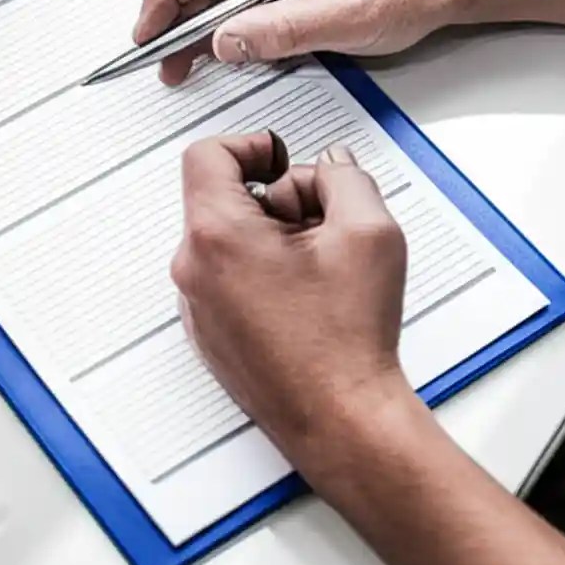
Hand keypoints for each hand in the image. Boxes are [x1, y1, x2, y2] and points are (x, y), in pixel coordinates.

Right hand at [135, 0, 460, 83]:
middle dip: (174, 17)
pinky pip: (235, 3)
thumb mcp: (350, 15)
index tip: (149, 30)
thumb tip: (228, 42)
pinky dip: (218, 30)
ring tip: (179, 65)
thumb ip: (287, 29)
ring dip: (194, 28)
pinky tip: (210, 54)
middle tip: (160, 58)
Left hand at [171, 131, 412, 470]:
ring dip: (273, 238)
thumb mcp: (369, 231)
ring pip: (229, 242)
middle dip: (278, 200)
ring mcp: (199, 307)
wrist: (339, 418)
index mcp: (217, 236)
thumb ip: (347, 177)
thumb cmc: (346, 341)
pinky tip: (308, 299)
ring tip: (322, 268)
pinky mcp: (212, 334)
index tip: (283, 161)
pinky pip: (229, 281)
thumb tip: (332, 166)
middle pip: (223, 200)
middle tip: (325, 223)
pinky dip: (264, 274)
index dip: (253, 146)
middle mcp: (195, 271)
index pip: (208, 155)